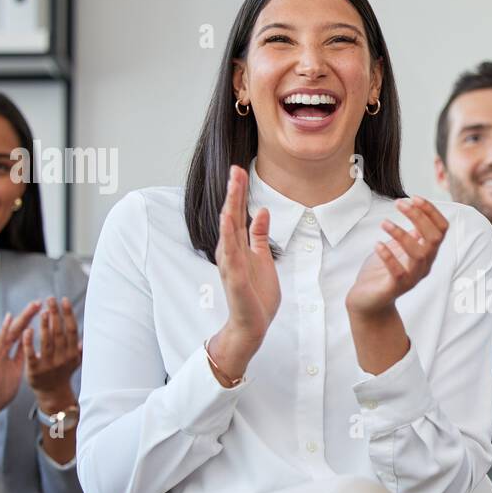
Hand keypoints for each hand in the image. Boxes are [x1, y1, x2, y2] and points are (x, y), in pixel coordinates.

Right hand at [0, 301, 42, 417]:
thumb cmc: (2, 385)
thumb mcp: (17, 366)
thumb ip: (22, 354)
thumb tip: (31, 344)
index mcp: (9, 350)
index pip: (23, 331)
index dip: (33, 321)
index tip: (45, 310)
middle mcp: (1, 347)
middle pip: (17, 327)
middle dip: (29, 314)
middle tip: (40, 302)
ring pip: (10, 330)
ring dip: (22, 318)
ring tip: (31, 306)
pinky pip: (0, 342)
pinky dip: (5, 329)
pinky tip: (10, 320)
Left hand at [25, 296, 80, 409]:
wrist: (53, 394)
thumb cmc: (63, 374)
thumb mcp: (75, 361)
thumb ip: (78, 348)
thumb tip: (85, 337)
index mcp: (72, 353)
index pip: (71, 330)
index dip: (68, 314)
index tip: (64, 300)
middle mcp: (62, 358)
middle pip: (59, 332)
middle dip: (55, 314)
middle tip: (50, 299)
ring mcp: (48, 365)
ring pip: (47, 341)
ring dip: (45, 325)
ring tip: (42, 311)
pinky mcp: (34, 371)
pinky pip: (31, 355)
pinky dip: (29, 342)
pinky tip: (27, 330)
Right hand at [211, 166, 279, 378]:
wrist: (252, 324)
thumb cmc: (256, 294)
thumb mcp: (262, 258)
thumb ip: (260, 235)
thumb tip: (264, 211)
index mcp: (239, 245)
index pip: (238, 213)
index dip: (239, 192)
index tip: (240, 170)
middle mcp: (230, 251)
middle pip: (231, 215)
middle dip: (234, 191)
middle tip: (236, 168)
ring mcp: (230, 263)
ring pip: (228, 229)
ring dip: (230, 206)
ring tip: (233, 185)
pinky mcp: (234, 278)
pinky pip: (231, 254)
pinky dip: (228, 236)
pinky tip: (227, 220)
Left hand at [346, 197, 447, 317]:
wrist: (368, 301)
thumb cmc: (381, 271)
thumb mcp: (398, 248)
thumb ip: (411, 234)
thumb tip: (418, 210)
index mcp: (427, 253)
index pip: (441, 229)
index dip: (431, 211)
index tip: (414, 197)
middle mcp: (424, 265)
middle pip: (434, 238)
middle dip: (419, 217)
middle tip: (399, 203)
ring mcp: (412, 278)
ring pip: (419, 255)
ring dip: (402, 235)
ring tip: (384, 223)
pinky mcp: (395, 288)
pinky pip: (398, 272)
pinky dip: (389, 256)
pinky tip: (378, 244)